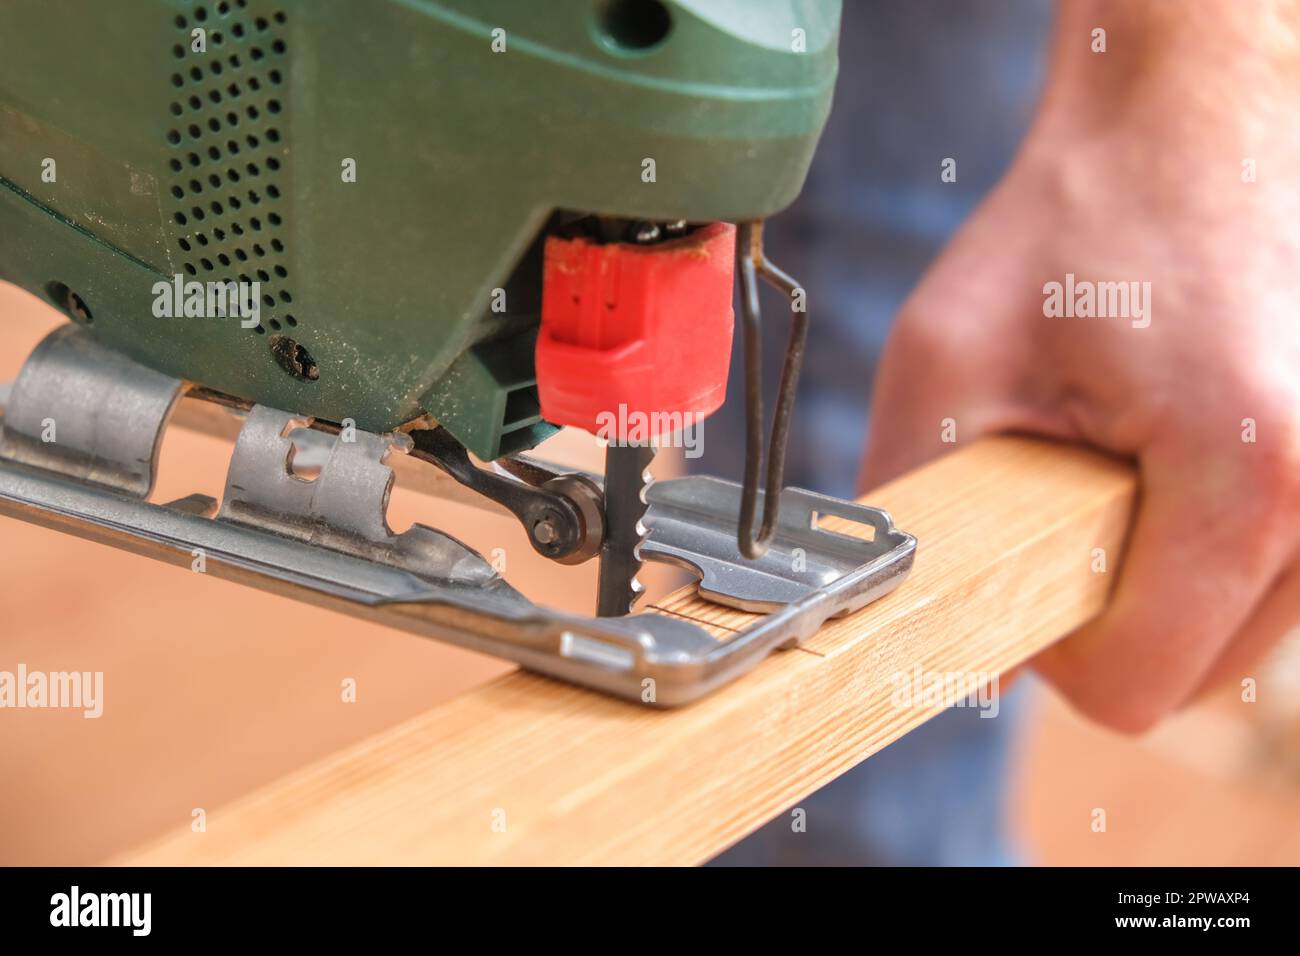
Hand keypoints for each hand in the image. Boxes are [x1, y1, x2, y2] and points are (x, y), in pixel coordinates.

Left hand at [860, 0, 1299, 730]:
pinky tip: (1150, 481)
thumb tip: (942, 644)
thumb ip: (924, 518)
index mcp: (1244, 477)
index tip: (1010, 557)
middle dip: (1093, 620)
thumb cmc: (1064, 237)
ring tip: (1107, 473)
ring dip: (1142, 593)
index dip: (1042, 645)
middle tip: (1052, 504)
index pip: (1129, 686)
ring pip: (1220, 646)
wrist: (1170, 143)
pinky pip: (1251, 598)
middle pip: (1178, 678)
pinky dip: (1187, 567)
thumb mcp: (943, 365)